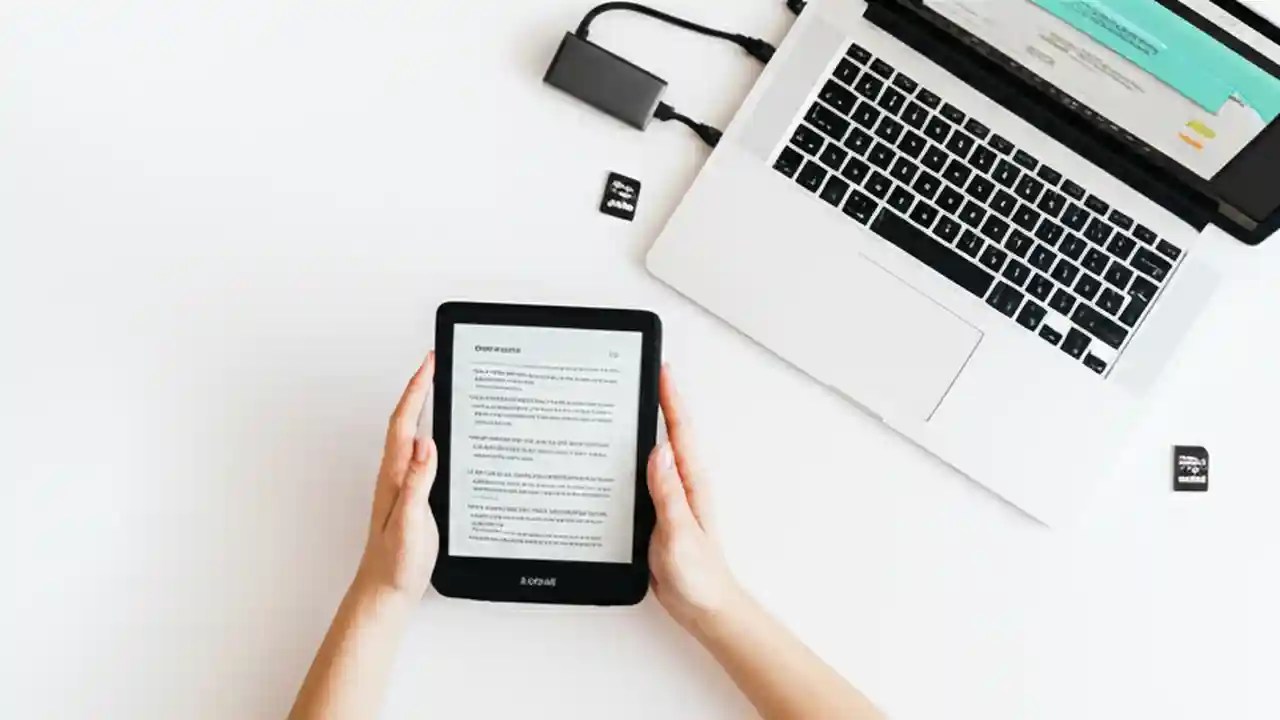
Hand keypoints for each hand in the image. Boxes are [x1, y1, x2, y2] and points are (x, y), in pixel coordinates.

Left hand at [355, 352, 438, 602]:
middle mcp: (394, 475)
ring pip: (409, 436)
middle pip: (404, 421)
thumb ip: (416, 482)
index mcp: (394, 476)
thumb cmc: (395, 563)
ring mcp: (399, 485)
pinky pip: (416, 455)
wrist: (383, 592)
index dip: (416, 390)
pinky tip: (436, 437)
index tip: (429, 363)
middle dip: (418, 389)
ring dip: (420, 408)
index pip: (405, 422)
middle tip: (433, 365)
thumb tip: (424, 443)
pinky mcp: (407, 496)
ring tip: (434, 388)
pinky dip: (426, 434)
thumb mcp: (410, 521)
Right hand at [647, 366, 744, 631]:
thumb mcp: (680, 533)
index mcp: (691, 483)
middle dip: (657, 400)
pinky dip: (631, 459)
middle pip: (668, 432)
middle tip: (642, 370)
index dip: (671, 398)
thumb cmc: (699, 575)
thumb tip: (658, 451)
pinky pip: (642, 477)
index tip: (661, 369)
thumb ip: (668, 494)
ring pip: (654, 452)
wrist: (704, 608)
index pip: (679, 431)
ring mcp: (670, 497)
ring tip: (626, 398)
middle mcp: (682, 484)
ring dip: (643, 426)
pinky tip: (616, 455)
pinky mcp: (657, 512)